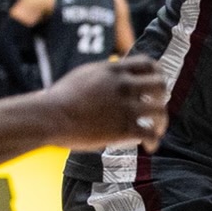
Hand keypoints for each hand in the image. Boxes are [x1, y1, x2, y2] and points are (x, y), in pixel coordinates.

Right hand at [43, 56, 166, 149]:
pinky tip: (149, 147)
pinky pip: (150, 134)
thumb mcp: (84, 75)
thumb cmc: (60, 98)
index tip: (155, 84)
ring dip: (161, 122)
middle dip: (162, 97)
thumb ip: (105, 74)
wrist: (49, 116)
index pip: (148, 63)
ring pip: (159, 111)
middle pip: (160, 85)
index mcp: (113, 70)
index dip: (157, 73)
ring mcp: (125, 107)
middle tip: (157, 107)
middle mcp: (123, 85)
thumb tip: (116, 72)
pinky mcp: (123, 128)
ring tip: (157, 129)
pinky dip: (154, 141)